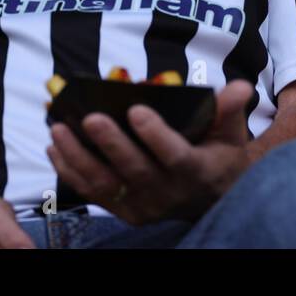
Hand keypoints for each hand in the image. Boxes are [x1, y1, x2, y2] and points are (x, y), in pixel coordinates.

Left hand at [47, 79, 255, 224]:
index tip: (137, 109)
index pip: (174, 155)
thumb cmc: (218, 157)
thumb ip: (229, 109)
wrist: (210, 200)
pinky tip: (54, 147)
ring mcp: (142, 205)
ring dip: (79, 157)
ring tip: (59, 129)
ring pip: (105, 183)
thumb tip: (241, 86)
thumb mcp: (230, 133)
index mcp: (195, 170)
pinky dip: (70, 172)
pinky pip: (92, 193)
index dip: (155, 135)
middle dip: (110, 143)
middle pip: (134, 169)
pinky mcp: (123, 210)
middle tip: (90, 117)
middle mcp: (167, 192)